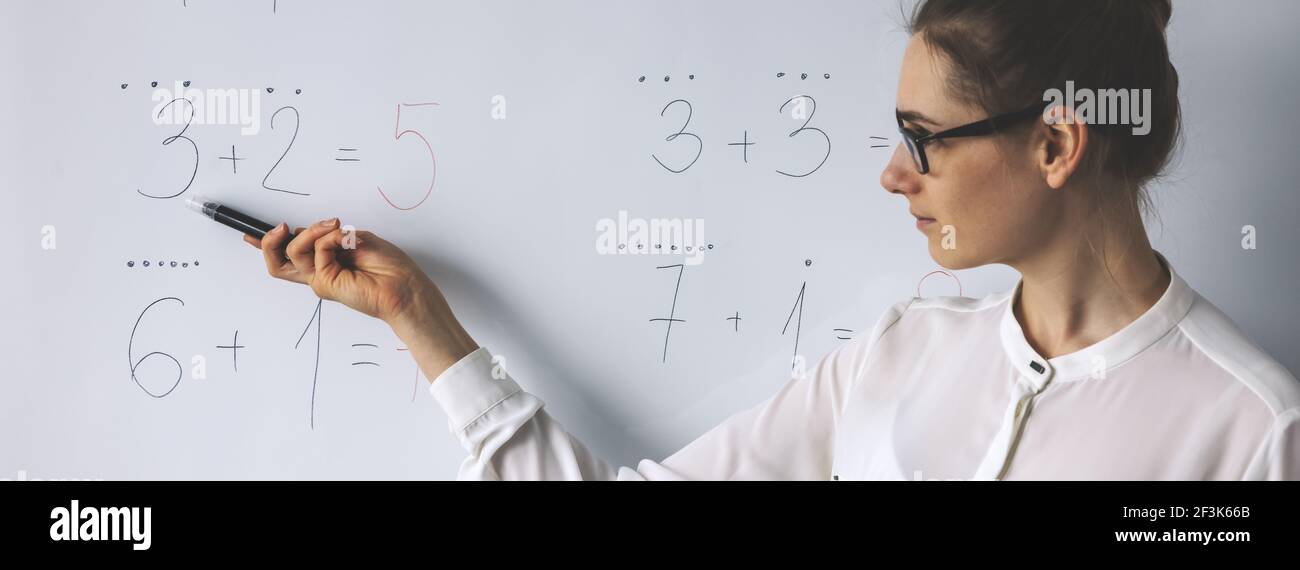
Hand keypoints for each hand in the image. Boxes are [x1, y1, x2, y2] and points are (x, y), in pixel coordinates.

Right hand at [246, 219, 477, 378]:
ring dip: (310, 232)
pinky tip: (345, 239)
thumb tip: (312, 230)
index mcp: (325, 261)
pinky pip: (314, 252)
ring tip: (334, 226)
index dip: (267, 244)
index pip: (289, 254)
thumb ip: (330, 236)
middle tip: (282, 226)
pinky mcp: (325, 283)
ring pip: (292, 253)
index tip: (248, 235)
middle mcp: (318, 272)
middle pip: (277, 261)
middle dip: (270, 240)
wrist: (404, 285)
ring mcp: (320, 279)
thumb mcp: (356, 238)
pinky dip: (328, 239)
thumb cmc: (389, 265)